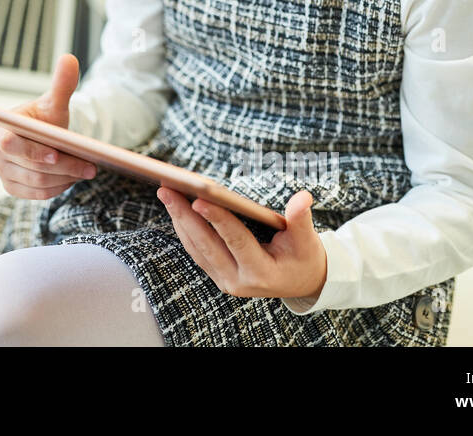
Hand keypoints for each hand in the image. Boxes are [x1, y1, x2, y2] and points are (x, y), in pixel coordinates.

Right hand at [0, 53, 96, 199]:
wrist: (41, 136)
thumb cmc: (45, 119)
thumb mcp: (55, 103)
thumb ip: (62, 83)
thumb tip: (70, 58)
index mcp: (1, 131)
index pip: (9, 145)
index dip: (32, 152)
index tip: (56, 154)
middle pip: (32, 169)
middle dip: (64, 167)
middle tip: (91, 165)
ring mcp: (4, 174)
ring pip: (38, 184)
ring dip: (65, 178)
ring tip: (85, 169)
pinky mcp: (13, 189)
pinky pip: (39, 195)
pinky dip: (59, 187)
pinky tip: (72, 177)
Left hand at [157, 187, 327, 301]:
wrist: (301, 283)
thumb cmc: (304, 257)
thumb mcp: (307, 241)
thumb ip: (301, 219)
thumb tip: (303, 197)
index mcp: (262, 273)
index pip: (236, 241)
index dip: (218, 219)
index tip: (198, 199)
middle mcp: (239, 282)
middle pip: (206, 244)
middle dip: (184, 215)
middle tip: (166, 189)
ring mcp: (225, 281)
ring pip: (196, 248)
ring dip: (179, 220)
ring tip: (166, 192)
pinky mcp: (217, 276)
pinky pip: (196, 251)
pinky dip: (184, 229)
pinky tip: (175, 208)